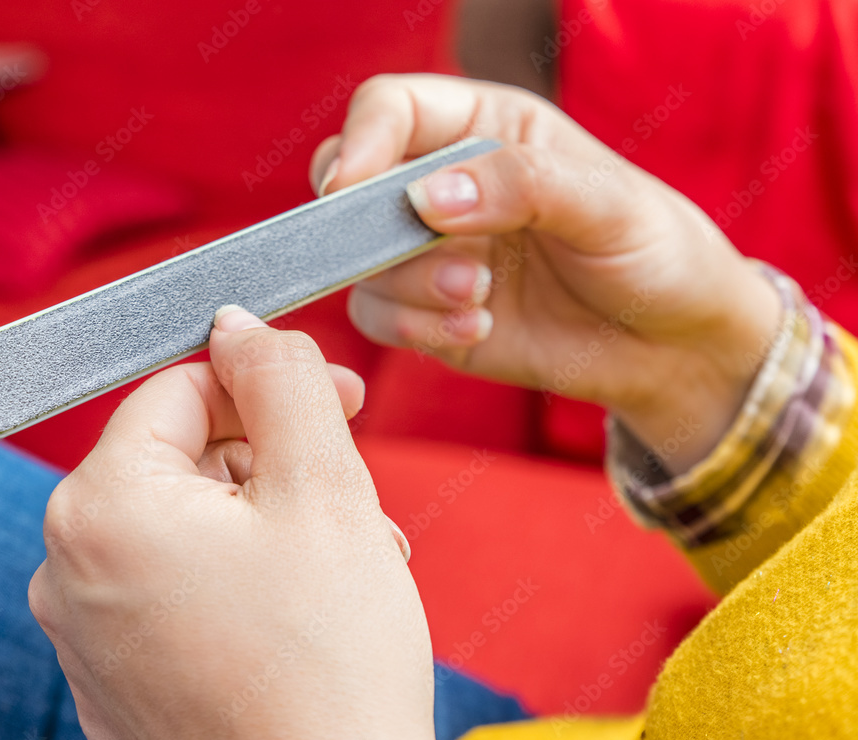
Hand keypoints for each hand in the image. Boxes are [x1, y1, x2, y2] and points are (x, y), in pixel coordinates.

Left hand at [28, 307, 438, 739]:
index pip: (180, 389)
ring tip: (350, 563)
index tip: (339, 396)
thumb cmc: (332, 659)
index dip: (268, 381)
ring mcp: (91, 635)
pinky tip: (311, 609)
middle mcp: (69, 571)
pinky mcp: (122, 681)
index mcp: (101, 509)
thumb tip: (237, 321)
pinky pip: (181, 589)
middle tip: (356, 498)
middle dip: (282, 462)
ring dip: (278, 522)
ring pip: (193, 525)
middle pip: (187, 459)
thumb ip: (279, 379)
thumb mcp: (323, 486)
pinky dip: (247, 578)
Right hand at [311, 74, 781, 471]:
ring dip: (408, 285)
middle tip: (438, 254)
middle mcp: (447, 188)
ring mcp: (434, 256)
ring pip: (363, 263)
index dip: (361, 140)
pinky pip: (380, 317)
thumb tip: (426, 198)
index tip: (353, 188)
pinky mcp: (431, 315)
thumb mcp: (606, 203)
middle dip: (374, 228)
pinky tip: (477, 327)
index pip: (390, 108)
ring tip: (481, 298)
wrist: (673, 346)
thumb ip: (521, 185)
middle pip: (352, 186)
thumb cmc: (654, 252)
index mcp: (485, 128)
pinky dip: (414, 327)